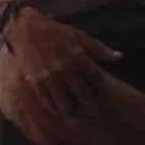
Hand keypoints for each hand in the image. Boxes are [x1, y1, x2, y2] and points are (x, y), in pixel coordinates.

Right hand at [0, 8, 119, 144]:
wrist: (25, 29)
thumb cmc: (55, 31)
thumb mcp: (79, 35)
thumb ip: (99, 49)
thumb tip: (119, 57)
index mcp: (79, 59)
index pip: (96, 82)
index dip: (102, 92)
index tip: (105, 98)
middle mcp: (65, 72)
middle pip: (83, 98)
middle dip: (91, 107)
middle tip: (94, 112)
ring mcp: (49, 80)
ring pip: (65, 105)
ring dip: (73, 112)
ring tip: (78, 116)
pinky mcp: (34, 85)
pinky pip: (48, 104)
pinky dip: (55, 110)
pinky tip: (60, 113)